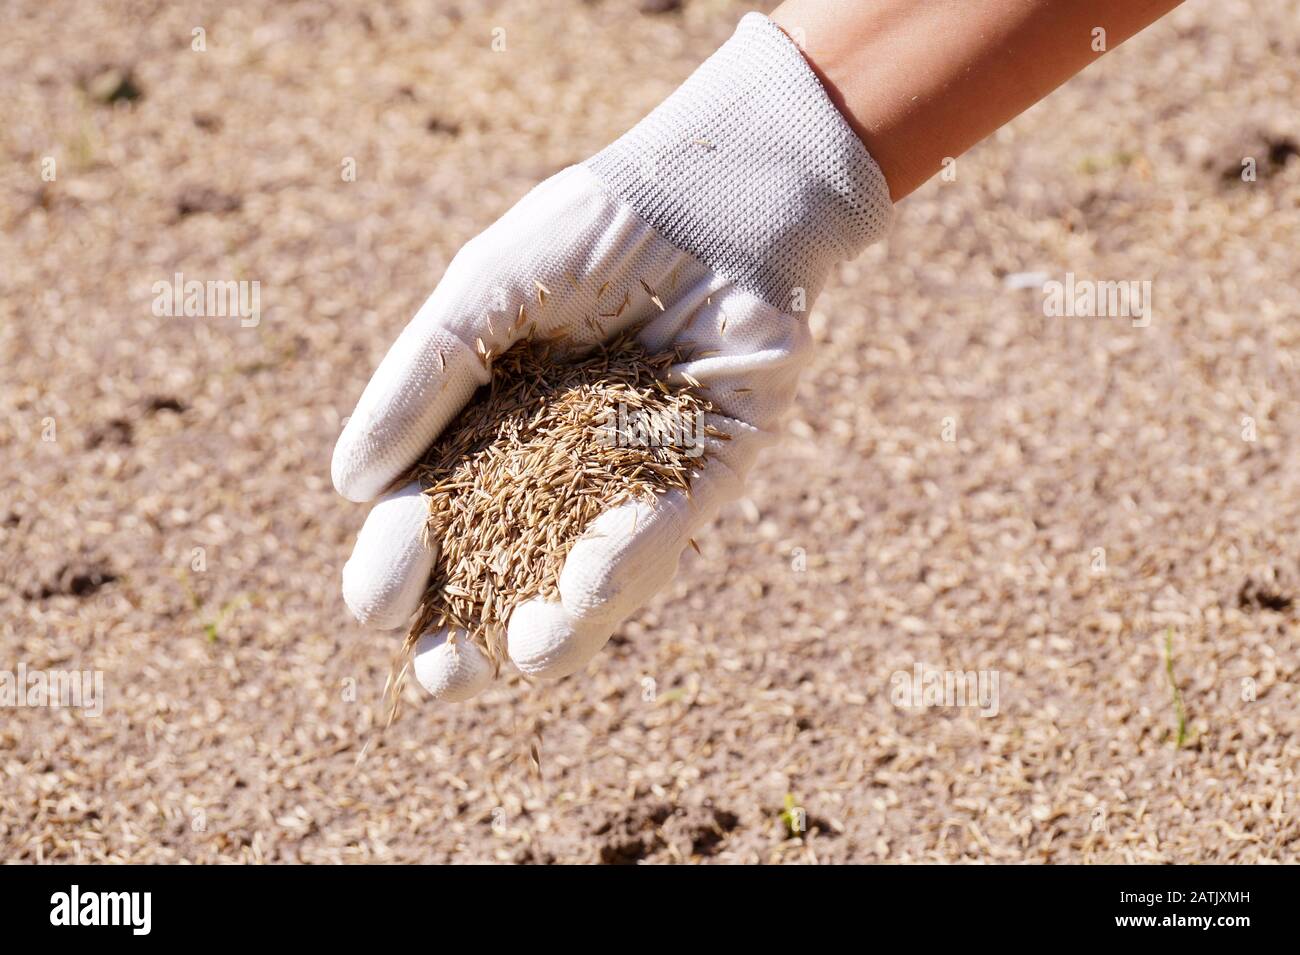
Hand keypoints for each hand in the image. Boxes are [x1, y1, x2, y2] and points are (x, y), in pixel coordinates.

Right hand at [331, 14, 891, 701]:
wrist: (713, 198)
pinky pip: (665, 538)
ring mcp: (629, 480)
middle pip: (503, 572)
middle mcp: (556, 468)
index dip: (402, 564)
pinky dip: (627, 566)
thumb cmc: (589, 232)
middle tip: (442, 673)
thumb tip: (346, 485)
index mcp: (490, 428)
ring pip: (586, 580)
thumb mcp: (484, 293)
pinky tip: (586, 590)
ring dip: (555, 628)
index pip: (434, 514)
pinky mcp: (703, 475)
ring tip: (522, 655)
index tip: (374, 603)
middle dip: (470, 632)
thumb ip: (419, 381)